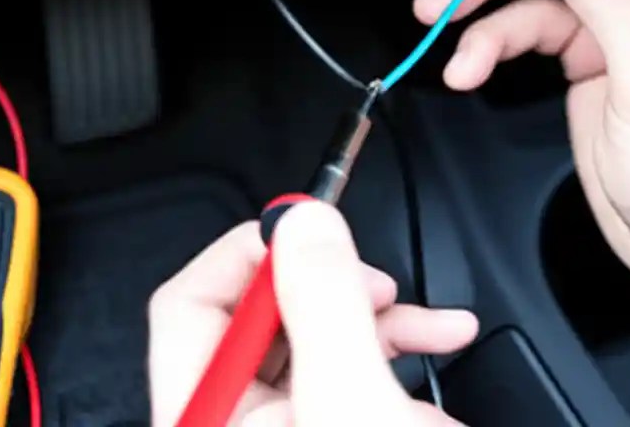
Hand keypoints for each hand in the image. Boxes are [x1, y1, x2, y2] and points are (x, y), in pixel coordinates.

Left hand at [148, 202, 477, 425]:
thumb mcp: (350, 398)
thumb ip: (325, 305)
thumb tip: (303, 223)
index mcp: (209, 414)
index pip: (191, 302)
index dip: (249, 251)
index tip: (308, 228)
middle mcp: (240, 420)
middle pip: (264, 314)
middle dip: (333, 285)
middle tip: (374, 281)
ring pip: (321, 339)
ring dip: (383, 322)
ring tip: (430, 324)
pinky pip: (356, 373)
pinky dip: (400, 357)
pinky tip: (438, 349)